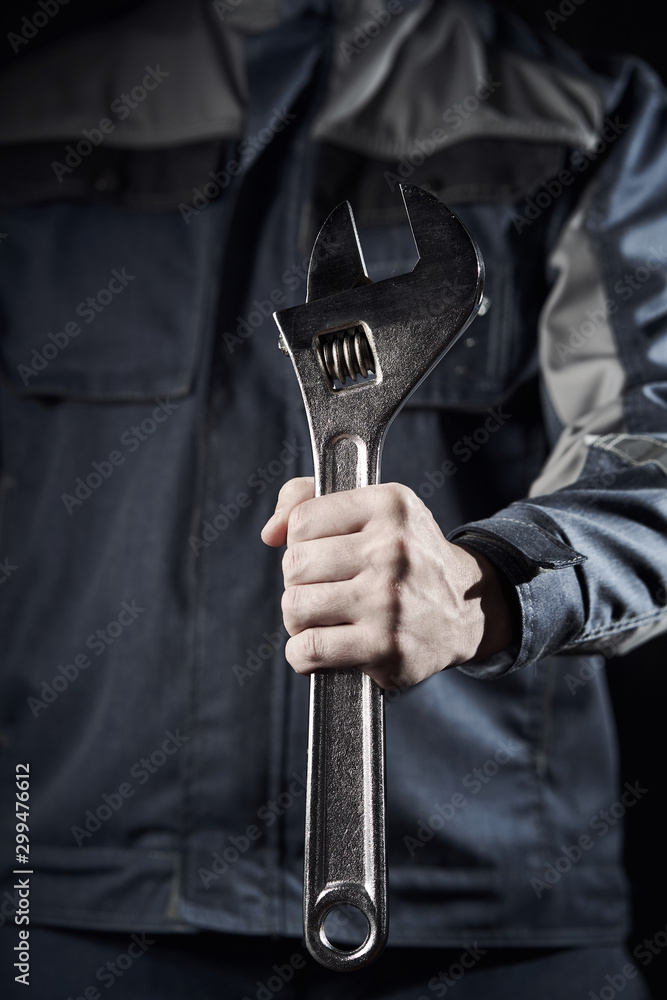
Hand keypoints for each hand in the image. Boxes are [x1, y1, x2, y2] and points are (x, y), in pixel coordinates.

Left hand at [261, 478, 512, 688]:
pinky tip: (319, 647)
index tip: (322, 552)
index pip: (302, 521)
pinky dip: (302, 653)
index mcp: (388, 506)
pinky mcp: (386, 648)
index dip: (301, 541)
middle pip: (295, 565)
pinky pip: (310, 649)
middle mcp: (392, 550)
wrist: (464, 610)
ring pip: (296, 607)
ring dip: (299, 618)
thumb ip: (308, 500)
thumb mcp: (373, 509)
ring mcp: (390, 601)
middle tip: (323, 588)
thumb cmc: (404, 556)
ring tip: (323, 617)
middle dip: (299, 581)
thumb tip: (271, 533)